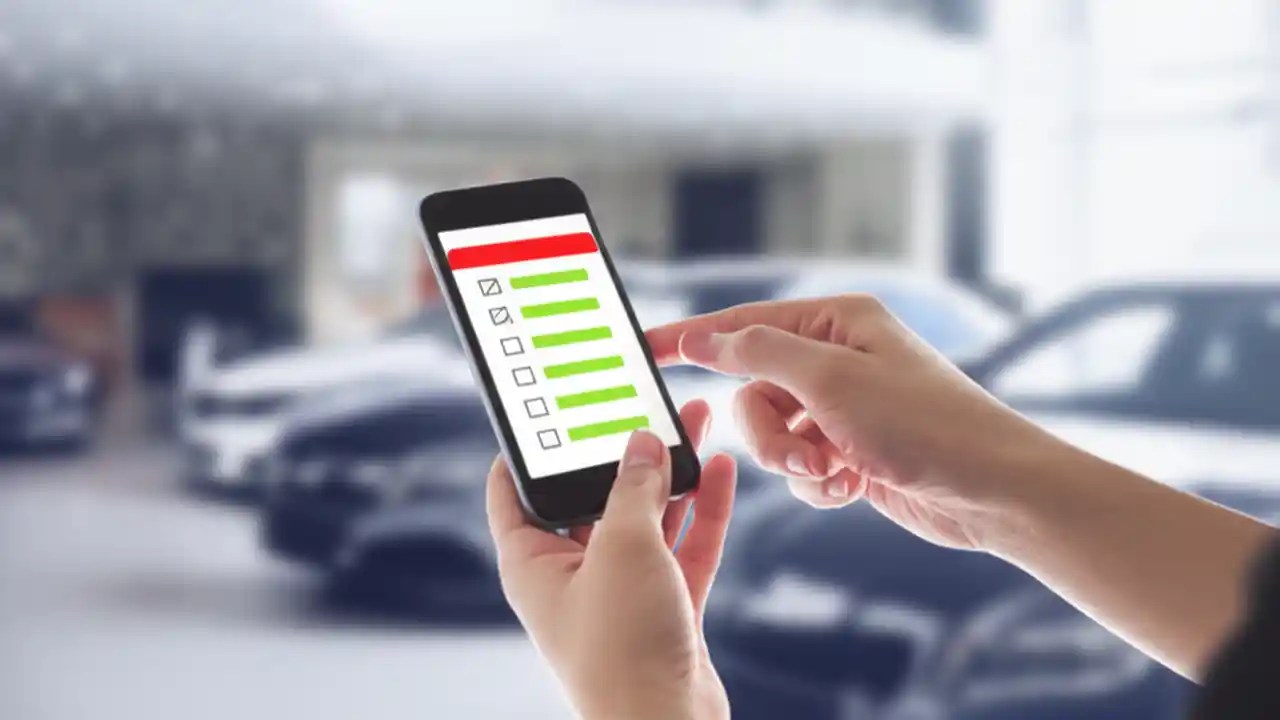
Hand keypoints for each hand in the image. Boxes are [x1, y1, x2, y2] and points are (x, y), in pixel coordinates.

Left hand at [486, 400, 736, 719]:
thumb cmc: (622, 645)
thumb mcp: (623, 546)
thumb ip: (633, 486)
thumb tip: (641, 442)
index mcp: (533, 563)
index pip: (514, 492)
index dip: (527, 449)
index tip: (546, 409)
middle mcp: (572, 574)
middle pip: (593, 497)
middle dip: (621, 451)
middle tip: (642, 404)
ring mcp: (621, 592)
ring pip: (645, 517)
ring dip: (670, 473)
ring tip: (694, 420)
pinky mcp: (664, 608)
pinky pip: (682, 547)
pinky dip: (701, 512)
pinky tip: (717, 470)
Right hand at [646, 295, 1061, 550]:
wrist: (990, 491)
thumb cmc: (926, 424)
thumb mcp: (832, 379)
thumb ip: (758, 352)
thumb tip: (705, 337)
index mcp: (837, 322)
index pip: (744, 324)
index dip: (692, 337)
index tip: (645, 346)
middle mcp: (839, 359)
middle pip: (754, 390)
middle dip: (770, 433)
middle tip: (803, 454)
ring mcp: (845, 408)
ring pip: (773, 435)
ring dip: (794, 463)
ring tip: (835, 473)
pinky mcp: (851, 451)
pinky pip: (799, 467)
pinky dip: (816, 483)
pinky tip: (851, 487)